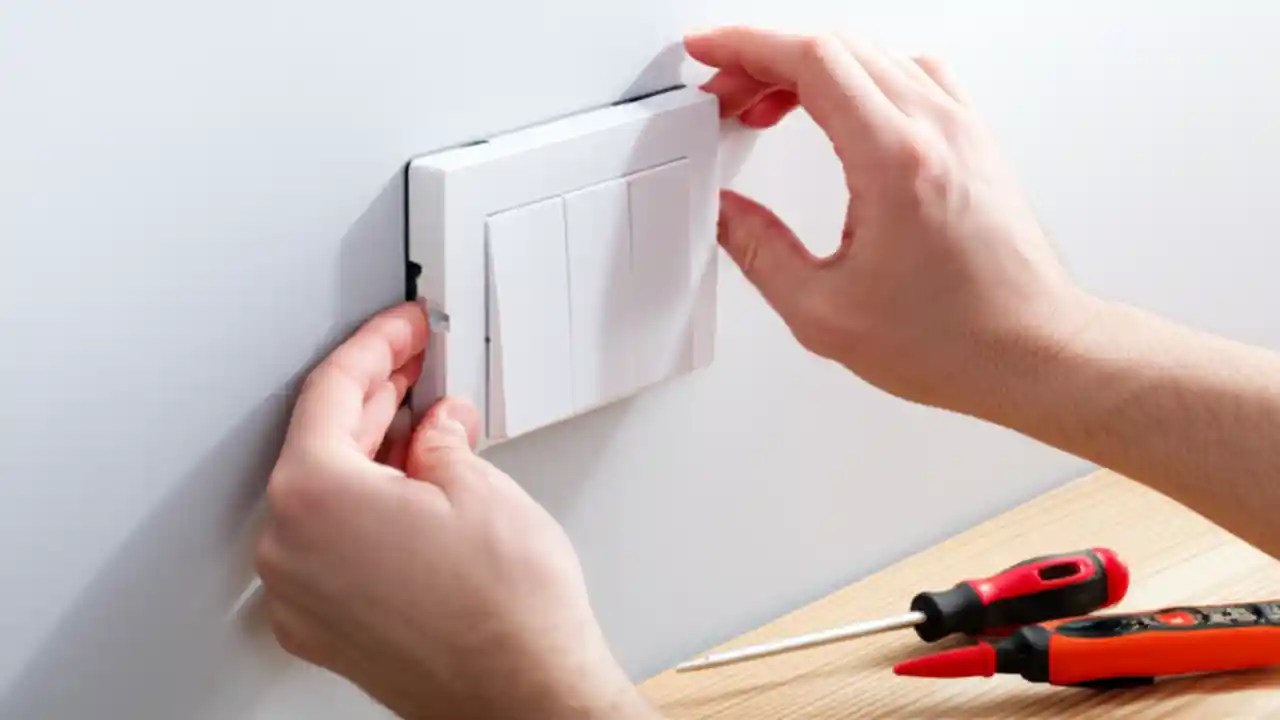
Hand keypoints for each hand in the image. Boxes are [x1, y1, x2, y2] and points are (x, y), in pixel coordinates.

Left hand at [255, 303, 649, 719]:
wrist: (526, 696)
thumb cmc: (507, 614)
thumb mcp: (478, 486)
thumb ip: (439, 438)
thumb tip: (435, 427)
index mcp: (313, 498)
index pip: (331, 391)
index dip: (376, 347)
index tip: (402, 331)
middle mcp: (289, 551)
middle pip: (323, 444)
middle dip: (377, 399)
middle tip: (419, 369)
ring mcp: (302, 597)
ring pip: (327, 498)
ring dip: (375, 455)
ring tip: (430, 430)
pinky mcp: (327, 629)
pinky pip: (333, 547)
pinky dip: (368, 510)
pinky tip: (415, 492)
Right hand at [687, 28, 1097, 412]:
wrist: (1031, 352)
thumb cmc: (954, 340)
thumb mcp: (824, 311)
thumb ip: (760, 252)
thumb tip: (725, 213)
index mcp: (896, 161)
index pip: (813, 60)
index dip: (748, 45)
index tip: (710, 50)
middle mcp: (935, 130)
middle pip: (838, 48)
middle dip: (765, 59)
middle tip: (726, 93)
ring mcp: (962, 128)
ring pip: (873, 55)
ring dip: (811, 67)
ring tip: (770, 105)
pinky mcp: (974, 140)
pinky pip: (910, 75)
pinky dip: (859, 77)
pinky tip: (839, 110)